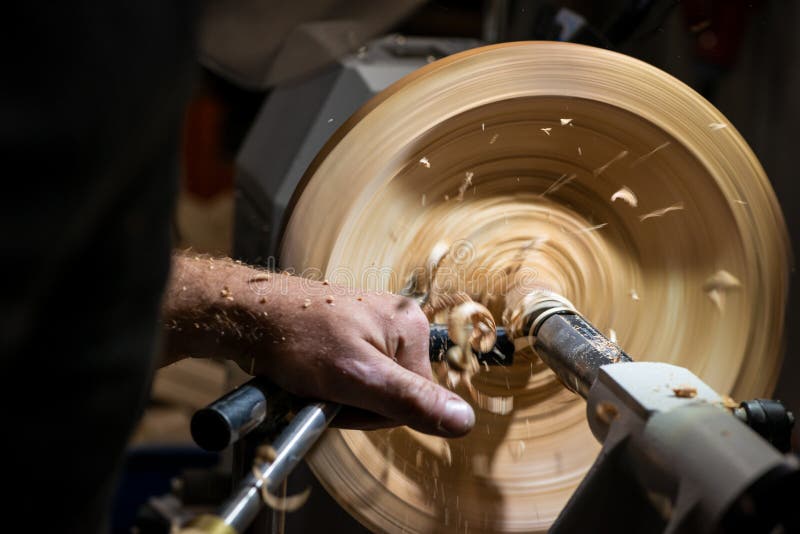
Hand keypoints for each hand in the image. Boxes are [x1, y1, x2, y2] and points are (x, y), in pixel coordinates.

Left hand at [242, 281, 474, 436]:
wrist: (249, 314)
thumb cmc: (299, 341)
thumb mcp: (358, 378)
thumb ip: (411, 401)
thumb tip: (465, 421)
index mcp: (411, 326)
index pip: (418, 398)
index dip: (377, 411)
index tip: (345, 398)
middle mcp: (398, 320)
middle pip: (395, 392)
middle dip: (358, 402)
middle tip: (325, 389)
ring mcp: (375, 324)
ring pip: (372, 386)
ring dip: (343, 394)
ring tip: (315, 380)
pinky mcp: (353, 330)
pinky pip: (356, 371)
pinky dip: (334, 382)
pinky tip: (314, 373)